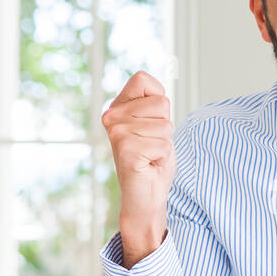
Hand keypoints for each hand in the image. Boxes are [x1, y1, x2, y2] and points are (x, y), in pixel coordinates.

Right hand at [102, 71, 173, 264]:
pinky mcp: (126, 150)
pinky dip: (163, 157)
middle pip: (161, 103)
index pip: (143, 79)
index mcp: (116, 107)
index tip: (150, 123)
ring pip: (165, 125)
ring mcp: (117, 133)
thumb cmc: (152, 159)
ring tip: (150, 155)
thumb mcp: (155, 124)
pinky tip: (149, 165)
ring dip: (165, 143)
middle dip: (165, 127)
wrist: (146, 196)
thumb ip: (154, 104)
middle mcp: (111, 117)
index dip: (158, 100)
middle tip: (151, 145)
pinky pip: (164, 144)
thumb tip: (161, 93)